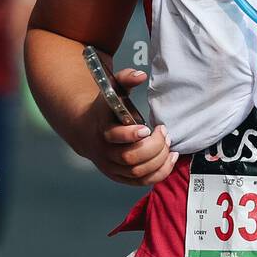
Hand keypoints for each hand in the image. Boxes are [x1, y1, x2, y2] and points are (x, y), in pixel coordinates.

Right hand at [86, 67, 177, 185]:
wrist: (87, 130)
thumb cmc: (105, 108)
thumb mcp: (112, 89)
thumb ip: (126, 78)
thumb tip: (141, 74)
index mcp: (102, 129)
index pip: (115, 137)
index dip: (132, 135)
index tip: (147, 128)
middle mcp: (105, 152)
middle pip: (131, 158)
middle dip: (153, 147)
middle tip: (163, 132)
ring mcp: (112, 167)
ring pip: (138, 172)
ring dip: (159, 160)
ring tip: (168, 144)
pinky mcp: (120, 177)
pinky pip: (142, 182)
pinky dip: (160, 173)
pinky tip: (169, 158)